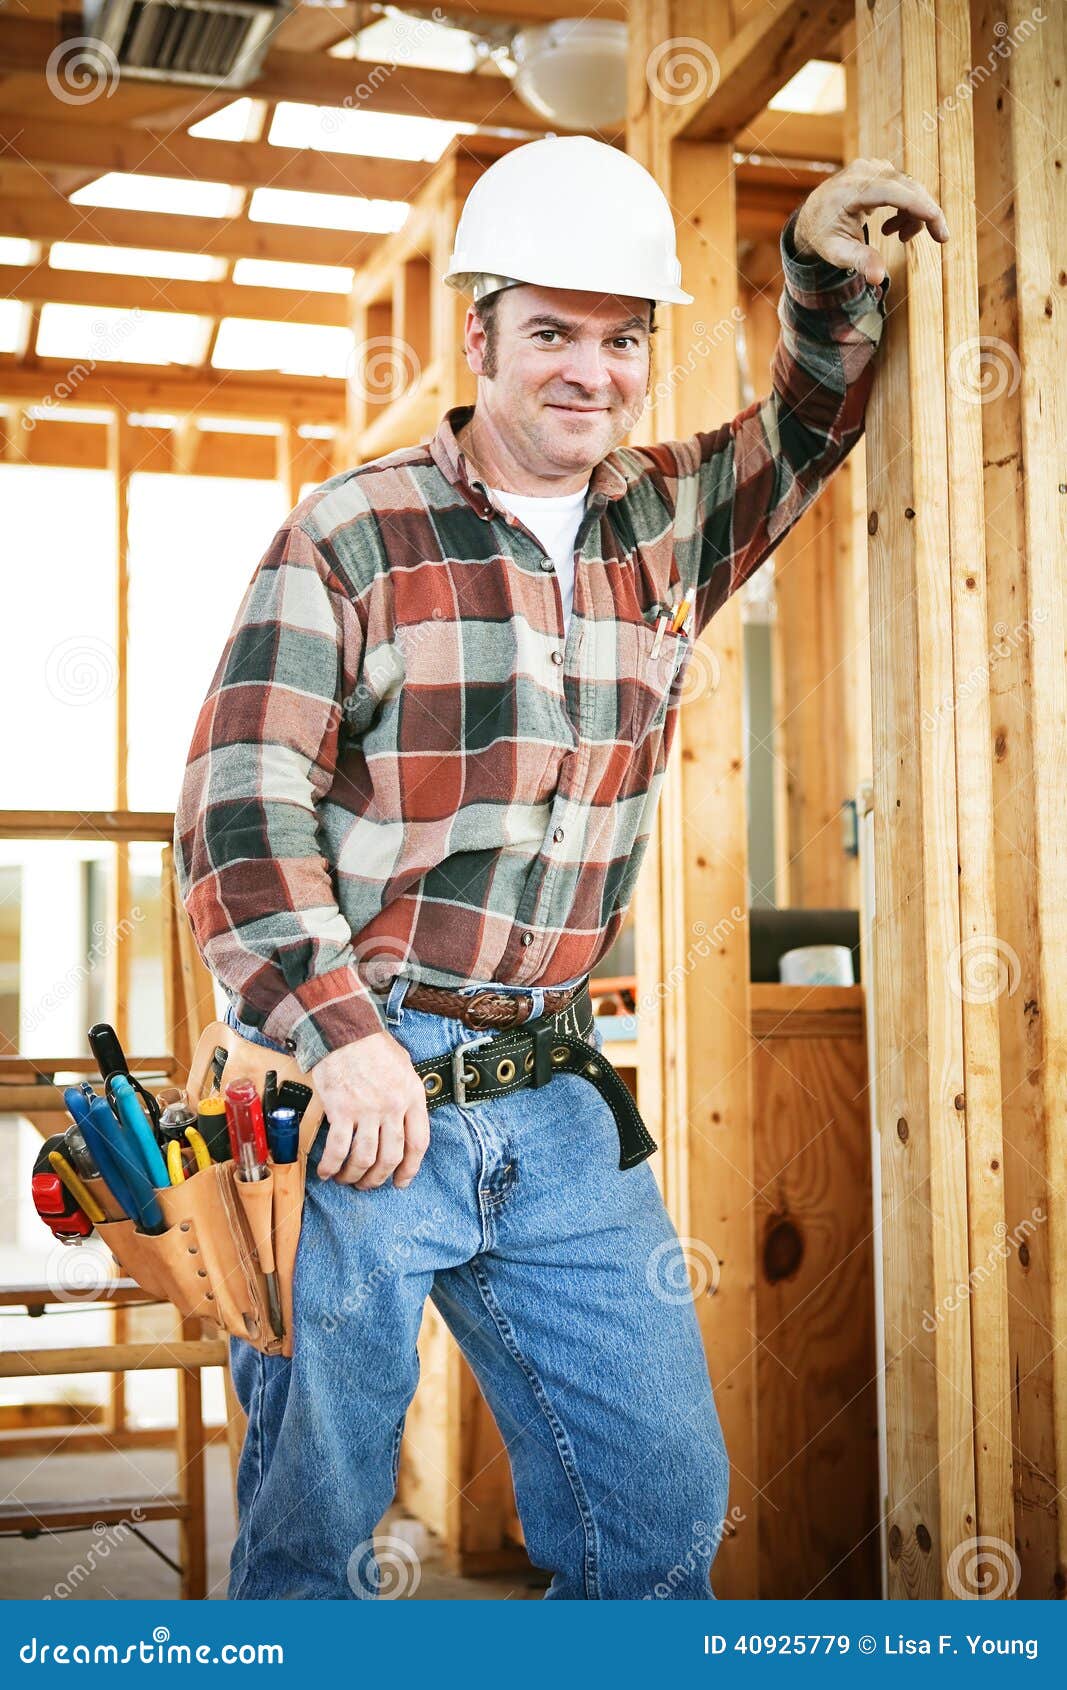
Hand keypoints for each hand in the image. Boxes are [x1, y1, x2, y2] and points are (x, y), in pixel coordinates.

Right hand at [311, 1031, 429, 1188]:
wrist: (342, 1029)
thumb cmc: (371, 1044)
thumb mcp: (404, 1065)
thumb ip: (408, 1094)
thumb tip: (406, 1117)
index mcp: (412, 1097)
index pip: (418, 1143)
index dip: (410, 1169)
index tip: (401, 1181)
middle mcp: (393, 1107)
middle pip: (391, 1157)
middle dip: (379, 1178)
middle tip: (368, 1184)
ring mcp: (367, 1110)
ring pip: (365, 1159)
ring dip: (354, 1176)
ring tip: (346, 1180)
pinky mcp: (341, 1110)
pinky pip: (337, 1149)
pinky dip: (331, 1165)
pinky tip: (326, 1171)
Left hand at [793, 157, 949, 286]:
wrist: (811, 217)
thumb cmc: (823, 236)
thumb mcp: (837, 253)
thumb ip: (859, 261)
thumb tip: (877, 278)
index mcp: (850, 190)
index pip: (894, 192)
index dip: (921, 208)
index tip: (940, 228)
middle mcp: (863, 171)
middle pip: (908, 187)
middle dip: (926, 214)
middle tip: (940, 238)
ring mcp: (872, 167)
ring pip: (909, 187)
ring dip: (913, 214)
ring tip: (899, 236)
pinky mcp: (878, 170)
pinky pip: (903, 186)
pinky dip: (906, 207)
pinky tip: (892, 227)